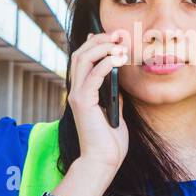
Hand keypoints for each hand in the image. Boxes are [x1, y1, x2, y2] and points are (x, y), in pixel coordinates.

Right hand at [67, 28, 129, 177]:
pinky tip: (118, 59)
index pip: (84, 59)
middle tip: (118, 34)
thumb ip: (113, 96)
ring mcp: (77, 96)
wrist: (103, 161)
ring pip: (84, 60)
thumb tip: (118, 81)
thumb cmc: (109, 142)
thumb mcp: (115, 112)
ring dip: (102, 48)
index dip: (95, 43)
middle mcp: (76, 91)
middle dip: (100, 40)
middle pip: (82, 54)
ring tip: (119, 44)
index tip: (113, 35)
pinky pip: (93, 76)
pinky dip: (105, 64)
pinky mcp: (83, 103)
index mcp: (83, 92)